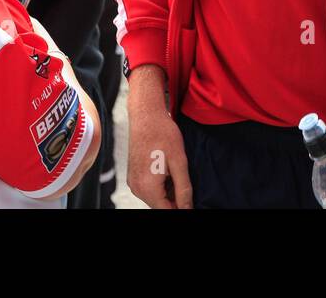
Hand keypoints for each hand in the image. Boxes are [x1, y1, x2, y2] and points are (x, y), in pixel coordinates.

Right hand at [126, 66, 191, 208]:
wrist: (146, 115)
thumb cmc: (163, 134)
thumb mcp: (179, 162)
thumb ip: (184, 189)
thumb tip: (187, 209)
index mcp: (147, 187)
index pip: (167, 211)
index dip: (182, 209)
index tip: (192, 201)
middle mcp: (137, 188)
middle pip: (160, 205)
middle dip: (176, 200)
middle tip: (187, 184)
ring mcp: (133, 182)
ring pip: (155, 197)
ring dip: (169, 192)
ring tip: (177, 172)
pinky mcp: (134, 175)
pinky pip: (150, 188)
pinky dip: (161, 185)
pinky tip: (169, 170)